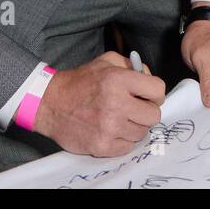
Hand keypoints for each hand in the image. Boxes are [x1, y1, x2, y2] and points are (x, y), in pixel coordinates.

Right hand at [31, 52, 165, 156]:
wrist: (51, 103)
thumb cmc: (81, 81)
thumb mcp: (107, 61)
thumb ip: (132, 66)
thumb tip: (150, 78)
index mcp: (119, 80)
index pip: (158, 90)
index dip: (155, 93)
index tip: (147, 96)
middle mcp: (116, 104)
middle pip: (154, 115)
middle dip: (146, 111)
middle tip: (134, 109)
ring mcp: (109, 127)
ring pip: (142, 133)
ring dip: (134, 126)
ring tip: (119, 119)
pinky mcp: (101, 145)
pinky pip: (128, 147)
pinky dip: (122, 140)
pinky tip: (111, 130)